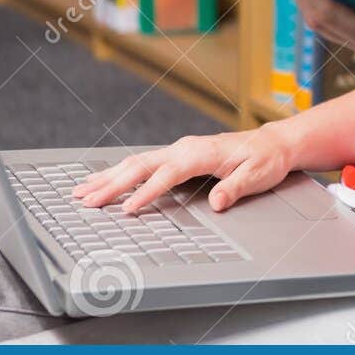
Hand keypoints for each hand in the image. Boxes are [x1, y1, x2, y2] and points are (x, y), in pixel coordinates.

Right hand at [69, 126, 297, 214]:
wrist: (272, 143)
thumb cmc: (265, 160)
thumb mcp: (257, 175)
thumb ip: (235, 188)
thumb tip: (218, 201)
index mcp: (201, 153)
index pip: (167, 174)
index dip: (147, 193)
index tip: (127, 210)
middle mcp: (185, 148)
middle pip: (141, 166)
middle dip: (112, 184)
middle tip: (85, 201)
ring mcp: (179, 150)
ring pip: (136, 162)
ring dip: (108, 177)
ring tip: (81, 191)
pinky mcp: (177, 155)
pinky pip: (143, 163)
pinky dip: (120, 173)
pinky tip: (104, 181)